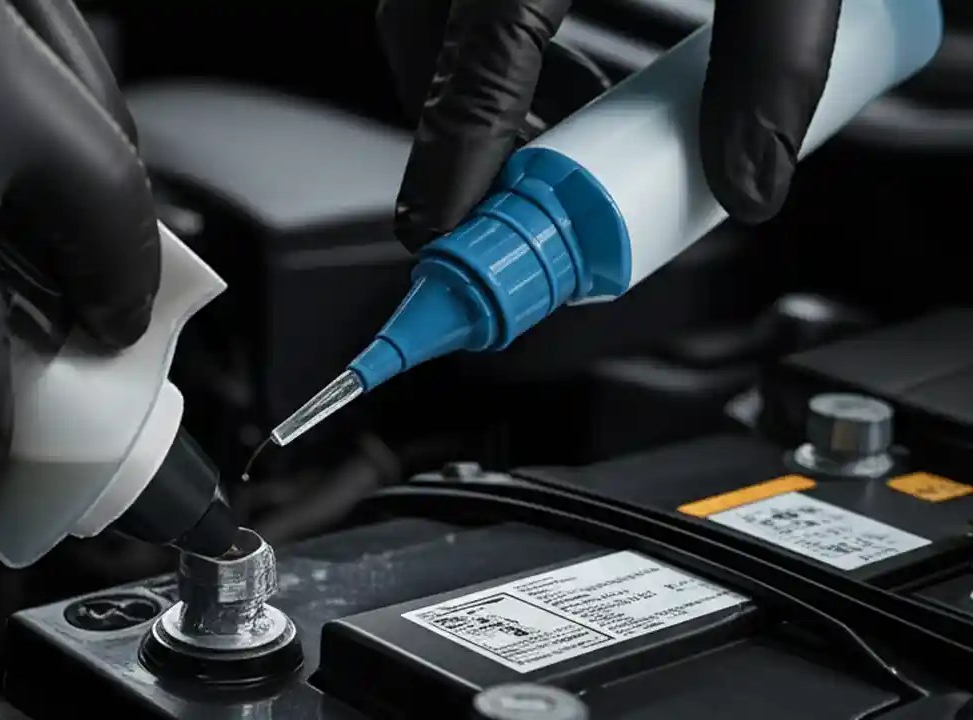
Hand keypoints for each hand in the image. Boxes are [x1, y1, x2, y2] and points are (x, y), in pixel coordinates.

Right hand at [376, 0, 842, 249]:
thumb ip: (773, 56)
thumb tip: (751, 177)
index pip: (477, 74)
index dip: (453, 169)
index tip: (441, 236)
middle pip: (426, 37)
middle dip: (467, 126)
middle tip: (525, 179)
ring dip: (486, 72)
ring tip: (563, 108)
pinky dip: (498, 16)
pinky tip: (561, 25)